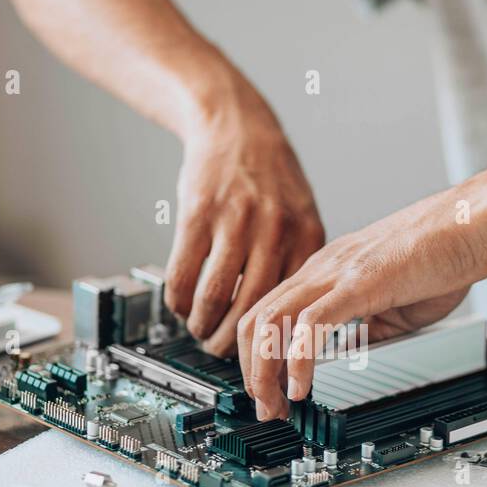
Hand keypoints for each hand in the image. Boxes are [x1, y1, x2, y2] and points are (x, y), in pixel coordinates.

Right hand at [165, 78, 323, 356]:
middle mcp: (274, 230)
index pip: (294, 308)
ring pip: (215, 298)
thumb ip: (299, 264)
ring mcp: (235, 221)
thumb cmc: (270, 178)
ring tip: (200, 331)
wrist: (235, 125)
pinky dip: (179, 301)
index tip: (265, 360)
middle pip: (252, 310)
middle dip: (234, 343)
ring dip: (202, 325)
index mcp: (307, 237)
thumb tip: (296, 323)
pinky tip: (181, 306)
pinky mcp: (198, 214)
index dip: (276, 342)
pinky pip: (183, 274)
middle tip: (223, 352)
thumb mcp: (302, 217)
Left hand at [237, 160, 486, 419]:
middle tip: (266, 407)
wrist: (475, 223)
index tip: (269, 391)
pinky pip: (312, 323)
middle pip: (256, 318)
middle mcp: (322, 268)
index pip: (268, 313)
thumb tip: (349, 360)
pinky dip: (299, 360)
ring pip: (272, 320)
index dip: (258, 357)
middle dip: (252, 371)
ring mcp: (337, 272)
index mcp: (326, 272)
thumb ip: (366, 328)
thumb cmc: (444, 253)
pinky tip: (303, 386)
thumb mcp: (392, 303)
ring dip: (266, 370)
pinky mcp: (360, 282)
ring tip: (277, 403)